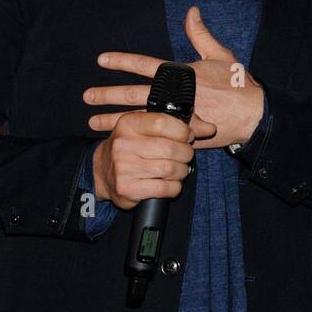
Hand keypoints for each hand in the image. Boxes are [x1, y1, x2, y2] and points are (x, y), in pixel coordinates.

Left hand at [83, 5, 265, 149]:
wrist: (254, 114)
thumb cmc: (239, 83)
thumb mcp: (221, 54)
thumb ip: (201, 35)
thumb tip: (191, 11)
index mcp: (182, 74)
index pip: (145, 65)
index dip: (122, 61)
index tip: (102, 60)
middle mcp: (175, 94)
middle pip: (135, 94)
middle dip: (109, 94)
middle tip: (88, 97)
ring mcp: (177, 115)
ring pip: (139, 117)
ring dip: (115, 119)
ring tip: (93, 122)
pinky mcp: (183, 133)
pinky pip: (154, 136)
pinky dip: (137, 137)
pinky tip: (121, 140)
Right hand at [91, 110, 214, 209]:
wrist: (101, 171)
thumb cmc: (132, 146)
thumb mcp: (148, 129)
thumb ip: (179, 125)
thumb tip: (210, 128)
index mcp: (129, 123)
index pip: (164, 122)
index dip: (183, 131)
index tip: (186, 137)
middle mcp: (124, 143)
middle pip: (172, 148)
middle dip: (186, 154)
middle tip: (185, 156)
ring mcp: (124, 167)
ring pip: (171, 169)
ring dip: (181, 171)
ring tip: (178, 170)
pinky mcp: (127, 188)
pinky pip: (164, 188)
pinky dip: (174, 187)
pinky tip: (171, 184)